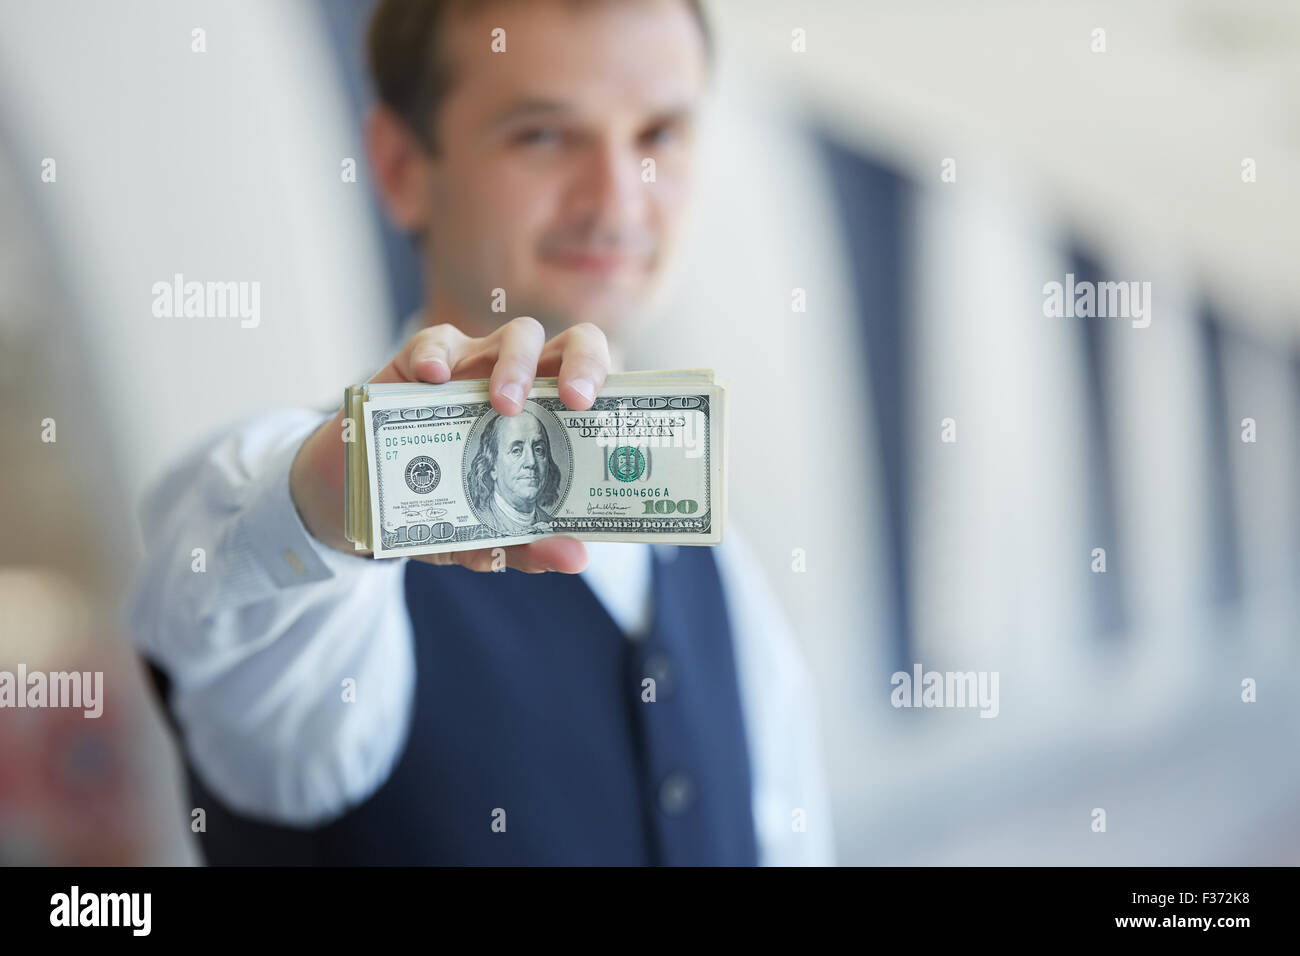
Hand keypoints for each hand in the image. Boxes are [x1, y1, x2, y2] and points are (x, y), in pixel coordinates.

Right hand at [289, 316, 609, 571]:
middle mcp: (528, 382)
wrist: (369, 497)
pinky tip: (434, 378)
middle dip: (581, 362)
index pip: (600, 385)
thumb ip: (528, 543)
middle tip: (574, 401)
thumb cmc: (444, 507)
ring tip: (503, 406)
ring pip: (517, 336)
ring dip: (516, 365)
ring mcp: (478, 363)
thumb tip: (574, 557)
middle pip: (572, 344)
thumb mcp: (483, 535)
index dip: (613, 388)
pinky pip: (435, 342)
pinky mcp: (424, 359)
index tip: (606, 413)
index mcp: (554, 418)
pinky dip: (436, 355)